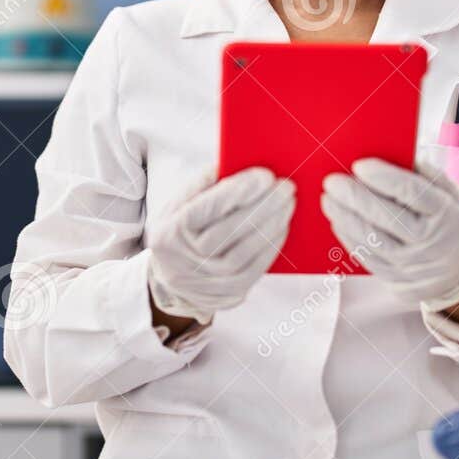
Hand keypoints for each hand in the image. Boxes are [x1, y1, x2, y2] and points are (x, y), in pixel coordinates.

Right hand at [146, 167, 295, 323]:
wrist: (172, 281)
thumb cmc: (179, 233)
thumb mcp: (176, 208)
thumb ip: (200, 186)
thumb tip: (231, 165)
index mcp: (171, 232)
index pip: (208, 207)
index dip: (239, 191)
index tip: (265, 175)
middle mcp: (188, 259)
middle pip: (232, 228)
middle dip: (264, 205)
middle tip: (285, 186)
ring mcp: (209, 280)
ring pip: (247, 250)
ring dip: (273, 223)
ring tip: (288, 203)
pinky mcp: (229, 293)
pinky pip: (257, 268)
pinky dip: (272, 245)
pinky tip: (281, 227)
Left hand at [320, 157, 458, 310]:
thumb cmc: (450, 223)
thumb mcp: (452, 196)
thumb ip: (427, 176)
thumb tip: (396, 156)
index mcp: (447, 214)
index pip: (412, 193)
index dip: (383, 178)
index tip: (359, 165)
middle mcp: (429, 242)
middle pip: (385, 217)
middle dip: (354, 197)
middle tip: (332, 181)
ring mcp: (412, 264)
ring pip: (370, 239)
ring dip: (344, 217)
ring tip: (328, 199)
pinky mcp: (396, 280)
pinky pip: (366, 257)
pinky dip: (348, 237)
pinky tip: (338, 221)